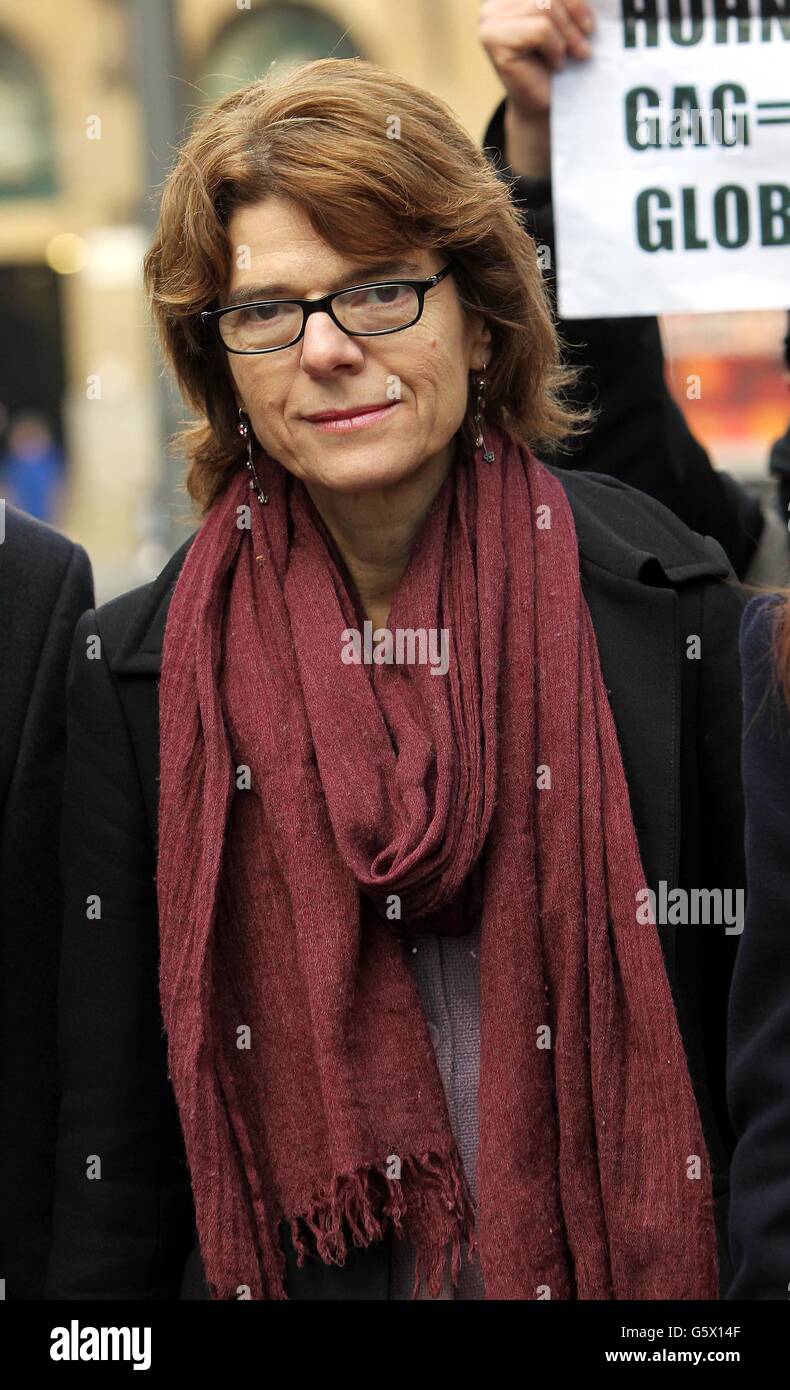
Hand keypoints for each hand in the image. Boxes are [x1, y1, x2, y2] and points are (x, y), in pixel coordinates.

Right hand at [479, 0, 595, 173]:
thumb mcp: (565, 21)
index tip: (589, 25)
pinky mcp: (493, 39)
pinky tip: (555, 64)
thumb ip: (564, 4)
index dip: (574, 2)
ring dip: (567, 36)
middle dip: (573, 18)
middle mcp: (495, 4)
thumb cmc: (556, 63)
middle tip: (584, 47)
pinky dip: (555, 48)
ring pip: (543, 7)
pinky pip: (540, 30)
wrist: (545, 104)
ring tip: (573, 55)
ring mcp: (490, 21)